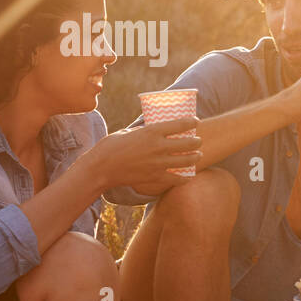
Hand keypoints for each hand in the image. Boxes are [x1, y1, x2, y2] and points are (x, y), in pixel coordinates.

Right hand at [83, 118, 202, 191]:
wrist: (101, 168)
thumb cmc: (110, 147)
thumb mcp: (128, 132)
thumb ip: (143, 131)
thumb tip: (151, 130)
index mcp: (151, 132)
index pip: (179, 125)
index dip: (191, 122)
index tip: (196, 121)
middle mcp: (158, 147)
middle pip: (188, 143)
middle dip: (197, 141)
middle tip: (199, 141)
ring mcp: (158, 163)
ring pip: (187, 161)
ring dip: (195, 157)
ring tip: (198, 155)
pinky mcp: (155, 177)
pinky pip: (177, 178)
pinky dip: (185, 177)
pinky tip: (189, 176)